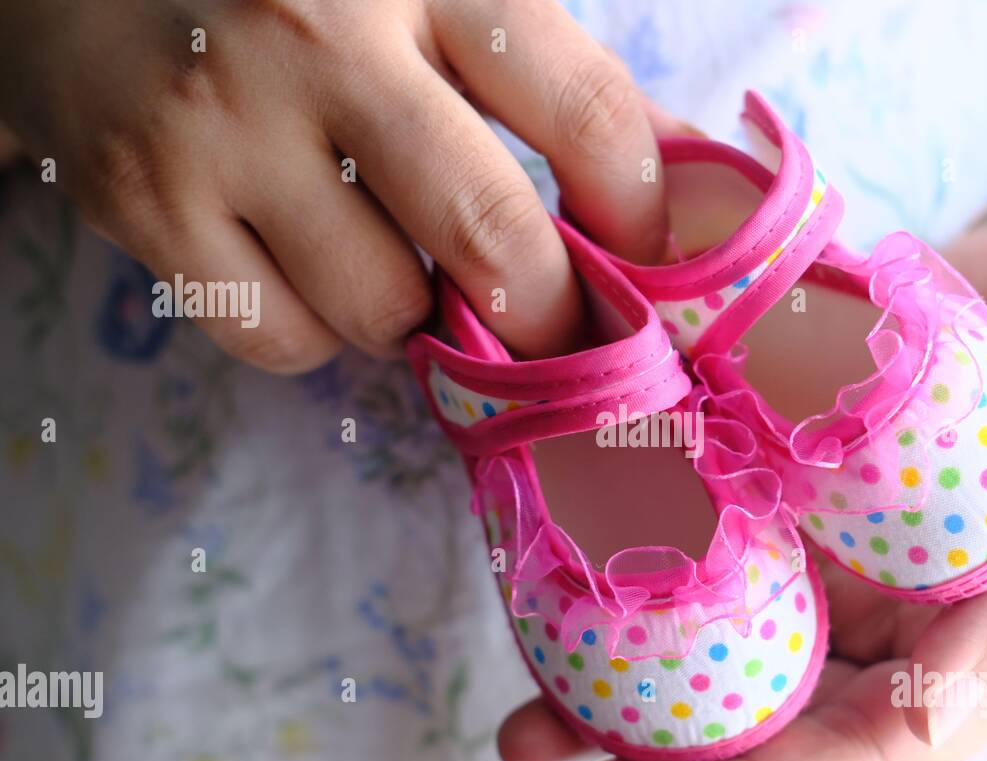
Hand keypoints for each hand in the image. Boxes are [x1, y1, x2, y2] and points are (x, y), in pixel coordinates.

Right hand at [0, 0, 668, 366]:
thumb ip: (550, 72)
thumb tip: (681, 167)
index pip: (587, 115)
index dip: (639, 218)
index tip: (641, 264)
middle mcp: (323, 34)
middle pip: (491, 238)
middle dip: (544, 317)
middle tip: (551, 330)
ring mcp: (223, 122)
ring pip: (383, 307)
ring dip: (412, 315)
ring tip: (388, 259)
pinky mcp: (144, 201)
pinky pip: (284, 340)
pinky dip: (316, 333)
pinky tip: (301, 268)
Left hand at [497, 216, 986, 760]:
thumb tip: (924, 727)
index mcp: (974, 663)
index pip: (856, 757)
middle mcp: (886, 625)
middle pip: (764, 717)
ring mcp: (830, 554)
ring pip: (714, 639)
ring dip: (618, 687)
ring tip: (525, 736)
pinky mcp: (787, 481)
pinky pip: (702, 531)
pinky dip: (630, 565)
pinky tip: (552, 591)